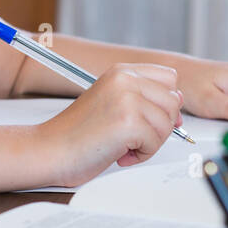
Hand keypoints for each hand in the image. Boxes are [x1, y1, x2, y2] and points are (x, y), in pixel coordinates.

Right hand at [42, 63, 185, 185]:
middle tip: (129, 135)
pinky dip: (141, 155)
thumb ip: (144, 97)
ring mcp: (127, 100)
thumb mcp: (113, 103)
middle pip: (173, 103)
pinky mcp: (129, 123)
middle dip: (157, 125)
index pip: (169, 79)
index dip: (163, 102)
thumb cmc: (77, 134)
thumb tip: (178, 101)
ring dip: (149, 142)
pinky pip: (156, 143)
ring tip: (122, 144)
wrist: (49, 150)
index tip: (146, 117)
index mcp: (121, 71)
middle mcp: (125, 80)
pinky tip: (119, 152)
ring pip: (168, 124)